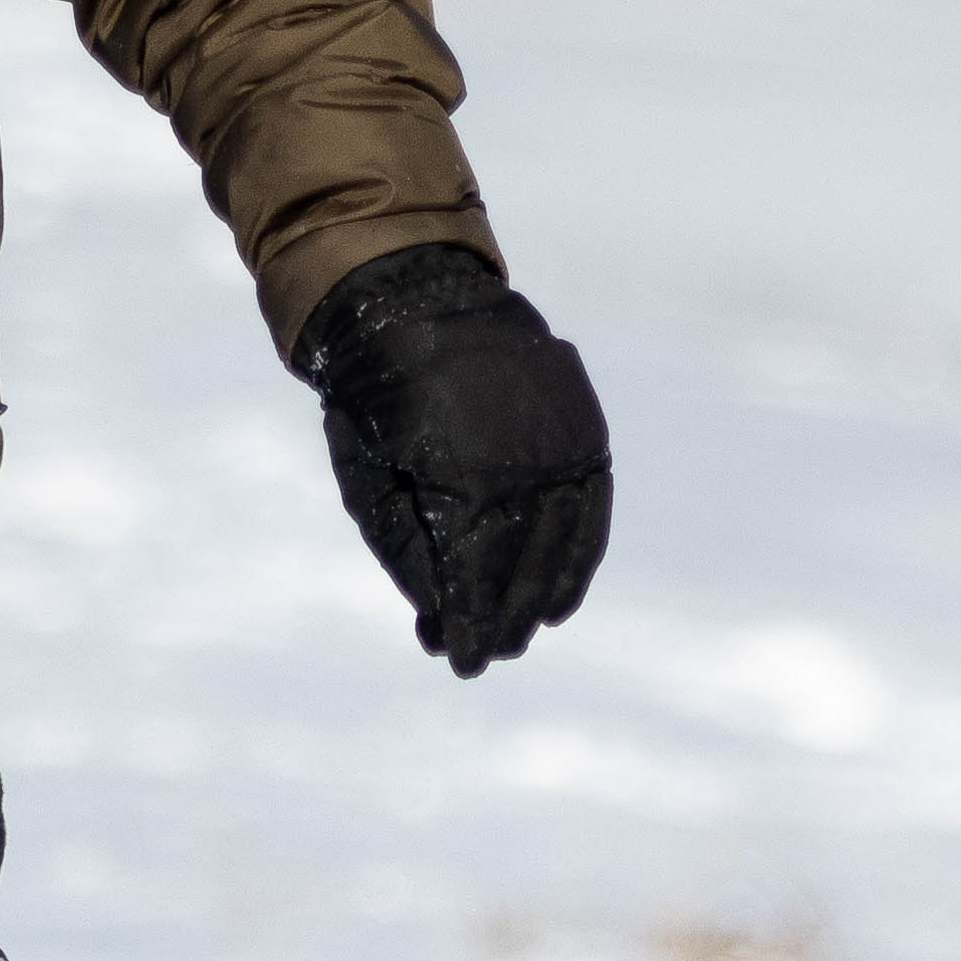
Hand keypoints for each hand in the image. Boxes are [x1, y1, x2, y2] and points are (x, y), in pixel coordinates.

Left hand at [292, 245, 609, 677]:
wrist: (413, 298)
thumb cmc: (373, 398)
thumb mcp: (369, 481)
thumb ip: (409, 553)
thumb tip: (440, 620)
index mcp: (465, 480)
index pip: (476, 579)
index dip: (470, 626)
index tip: (461, 663)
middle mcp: (526, 463)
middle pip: (524, 567)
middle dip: (505, 620)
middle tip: (489, 655)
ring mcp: (562, 442)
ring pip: (565, 542)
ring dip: (546, 595)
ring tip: (526, 631)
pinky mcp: (582, 425)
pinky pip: (592, 506)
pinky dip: (580, 554)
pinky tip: (564, 593)